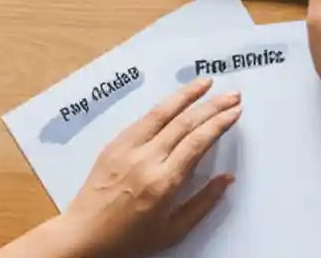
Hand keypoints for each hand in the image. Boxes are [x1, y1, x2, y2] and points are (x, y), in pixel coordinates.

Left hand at [56, 78, 241, 256]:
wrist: (85, 234)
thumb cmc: (131, 238)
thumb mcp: (174, 230)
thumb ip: (204, 202)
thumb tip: (227, 177)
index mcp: (164, 183)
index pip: (197, 142)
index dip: (219, 123)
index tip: (235, 112)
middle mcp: (146, 160)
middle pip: (184, 123)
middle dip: (211, 106)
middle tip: (232, 95)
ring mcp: (127, 148)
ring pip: (161, 113)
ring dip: (186, 95)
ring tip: (205, 83)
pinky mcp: (114, 144)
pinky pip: (142, 120)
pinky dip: (162, 107)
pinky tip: (175, 100)